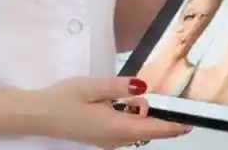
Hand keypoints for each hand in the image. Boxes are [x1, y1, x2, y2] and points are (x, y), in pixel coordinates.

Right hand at [33, 76, 191, 148]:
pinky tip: (120, 106)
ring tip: (135, 100)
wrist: (38, 115)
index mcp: (116, 127)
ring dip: (142, 119)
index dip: (172, 127)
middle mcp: (115, 139)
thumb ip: (119, 86)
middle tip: (156, 103)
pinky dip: (131, 121)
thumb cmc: (63, 99)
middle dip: (157, 119)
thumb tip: (143, 86)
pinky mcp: (99, 138)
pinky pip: (124, 132)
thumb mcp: (92, 87)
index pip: (153, 129)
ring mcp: (107, 141)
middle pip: (146, 132)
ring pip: (135, 132)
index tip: (189, 124)